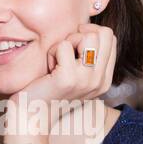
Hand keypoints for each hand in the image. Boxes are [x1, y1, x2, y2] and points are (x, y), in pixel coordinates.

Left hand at [1, 23, 116, 143]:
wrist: (32, 116)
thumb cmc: (49, 89)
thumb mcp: (76, 73)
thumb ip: (88, 54)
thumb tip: (89, 27)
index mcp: (105, 79)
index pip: (110, 38)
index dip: (89, 34)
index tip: (74, 49)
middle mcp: (100, 81)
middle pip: (102, 33)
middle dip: (80, 35)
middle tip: (66, 53)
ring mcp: (86, 80)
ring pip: (88, 36)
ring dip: (67, 42)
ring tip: (58, 61)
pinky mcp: (68, 79)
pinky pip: (64, 45)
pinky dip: (52, 53)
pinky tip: (48, 69)